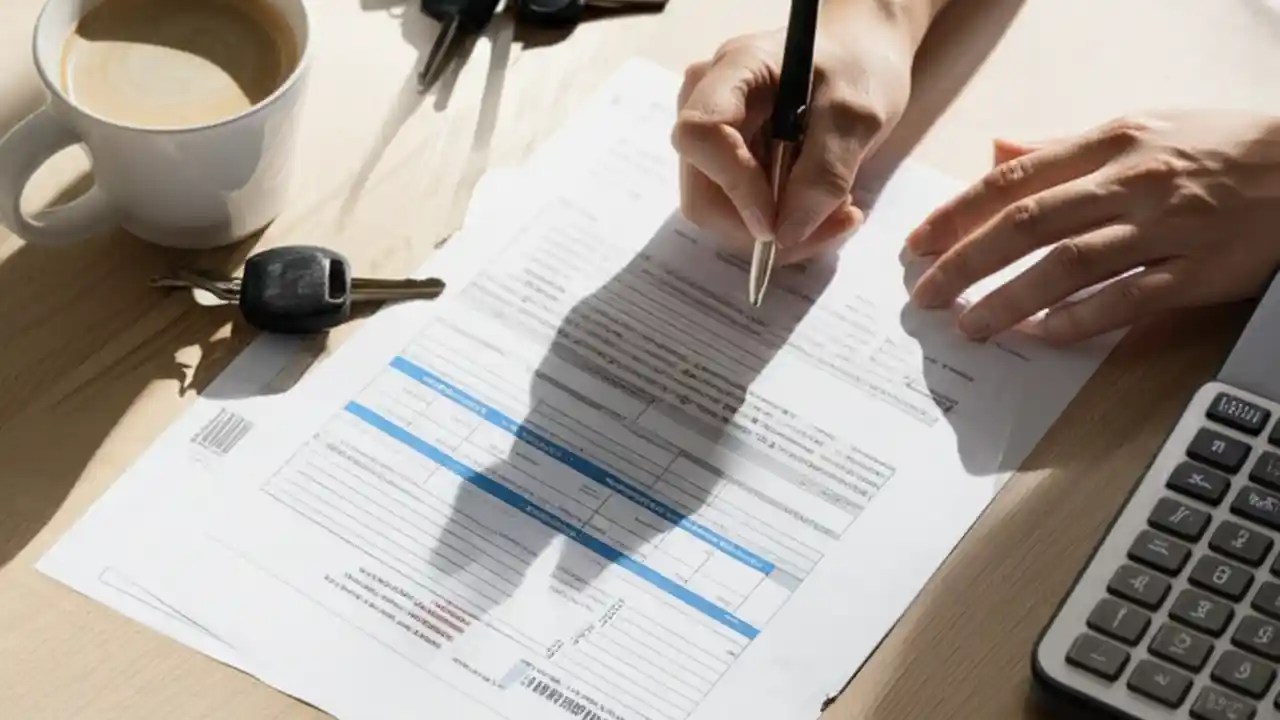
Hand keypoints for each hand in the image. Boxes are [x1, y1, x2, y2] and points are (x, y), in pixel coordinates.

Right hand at [671, 11, 914, 265]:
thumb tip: (786, 234)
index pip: (701, 135)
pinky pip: (735, 213)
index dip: (733, 185)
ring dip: (778, 229)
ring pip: (717, 212)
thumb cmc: (858, 68)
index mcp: (732, 71)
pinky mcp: (724, 164)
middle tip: (833, 224)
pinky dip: (779, 224)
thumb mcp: (859, 115)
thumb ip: (825, 172)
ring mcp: (710, 137)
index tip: (778, 223)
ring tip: (837, 212)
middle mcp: (705, 104)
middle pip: (702, 191)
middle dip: (761, 226)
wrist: (860, 58)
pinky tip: (820, 209)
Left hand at [907, 111, 1279, 343]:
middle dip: (966, 261)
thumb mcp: (1140, 128)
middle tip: (926, 294)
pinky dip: (1080, 319)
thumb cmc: (1217, 148)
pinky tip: (1042, 335)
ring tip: (971, 324)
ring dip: (1010, 298)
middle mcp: (1131, 183)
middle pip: (1028, 224)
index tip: (918, 242)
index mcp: (1110, 144)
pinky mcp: (1197, 271)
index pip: (1015, 181)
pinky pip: (1128, 299)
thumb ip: (1064, 146)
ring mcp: (1165, 228)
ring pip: (1069, 265)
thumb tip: (998, 151)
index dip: (958, 214)